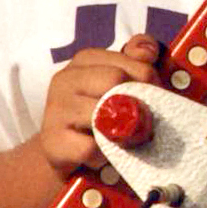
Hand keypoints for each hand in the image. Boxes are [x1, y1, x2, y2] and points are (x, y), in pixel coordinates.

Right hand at [38, 34, 160, 177]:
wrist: (63, 154)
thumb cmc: (100, 116)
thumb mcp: (120, 84)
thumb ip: (137, 61)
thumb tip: (149, 51)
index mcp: (86, 60)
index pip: (134, 62)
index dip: (152, 83)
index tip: (153, 99)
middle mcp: (66, 78)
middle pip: (116, 80)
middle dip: (138, 105)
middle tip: (141, 123)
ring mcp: (55, 108)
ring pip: (103, 114)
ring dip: (120, 134)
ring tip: (119, 140)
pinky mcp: (53, 141)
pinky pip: (91, 148)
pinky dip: (103, 157)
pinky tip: (100, 156)